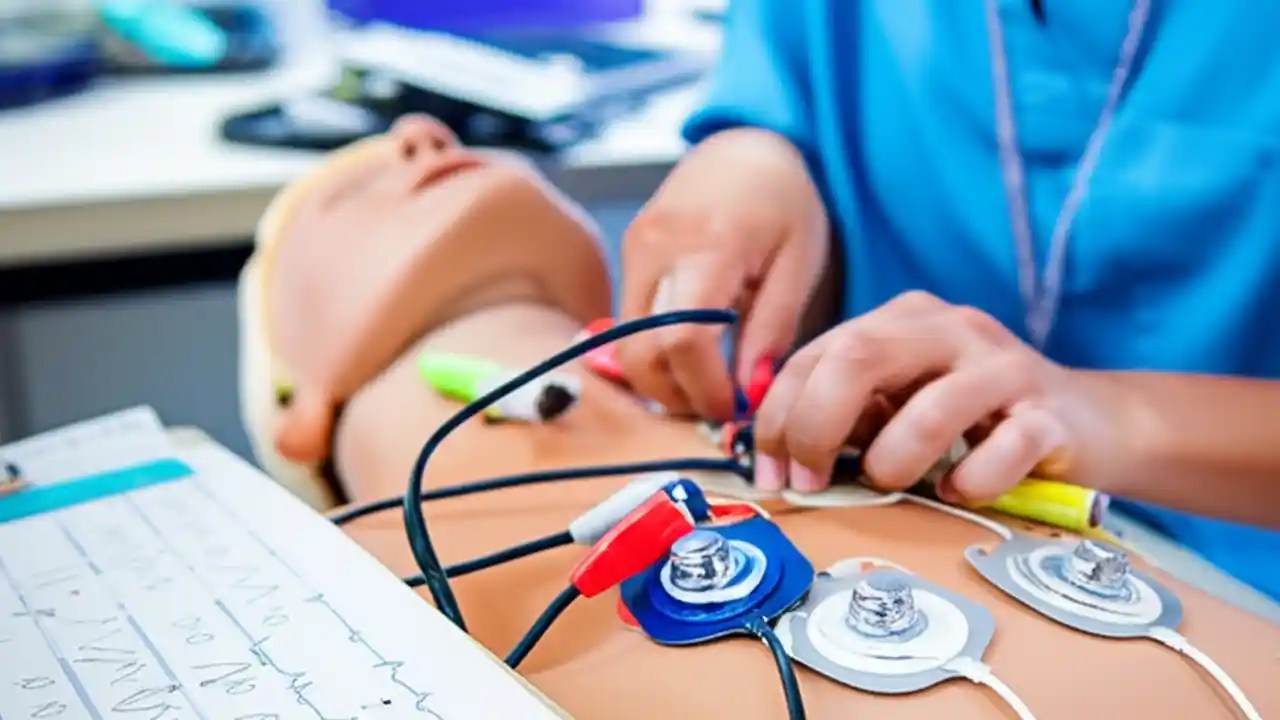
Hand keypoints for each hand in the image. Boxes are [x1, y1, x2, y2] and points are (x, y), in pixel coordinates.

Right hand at [616, 128, 828, 420]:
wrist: (745, 146)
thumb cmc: (784, 202)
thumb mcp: (798, 265)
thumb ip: (772, 331)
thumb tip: (748, 395)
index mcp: (711, 245)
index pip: (684, 338)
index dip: (705, 388)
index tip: (734, 408)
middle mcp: (659, 246)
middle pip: (641, 350)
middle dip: (675, 394)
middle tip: (716, 407)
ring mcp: (635, 249)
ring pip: (627, 343)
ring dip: (661, 378)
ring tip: (706, 385)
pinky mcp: (628, 254)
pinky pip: (630, 322)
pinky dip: (655, 351)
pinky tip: (691, 356)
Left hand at [753, 292, 1128, 501]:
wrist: (1092, 423)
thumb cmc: (976, 420)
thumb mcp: (901, 403)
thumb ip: (847, 413)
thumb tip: (777, 454)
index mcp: (904, 319)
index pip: (819, 353)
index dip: (779, 415)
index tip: (770, 472)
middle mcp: (952, 328)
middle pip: (859, 358)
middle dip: (817, 427)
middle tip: (811, 482)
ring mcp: (1005, 367)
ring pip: (931, 409)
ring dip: (892, 461)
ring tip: (890, 483)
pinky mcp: (1051, 414)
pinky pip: (1001, 451)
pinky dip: (969, 482)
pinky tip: (960, 490)